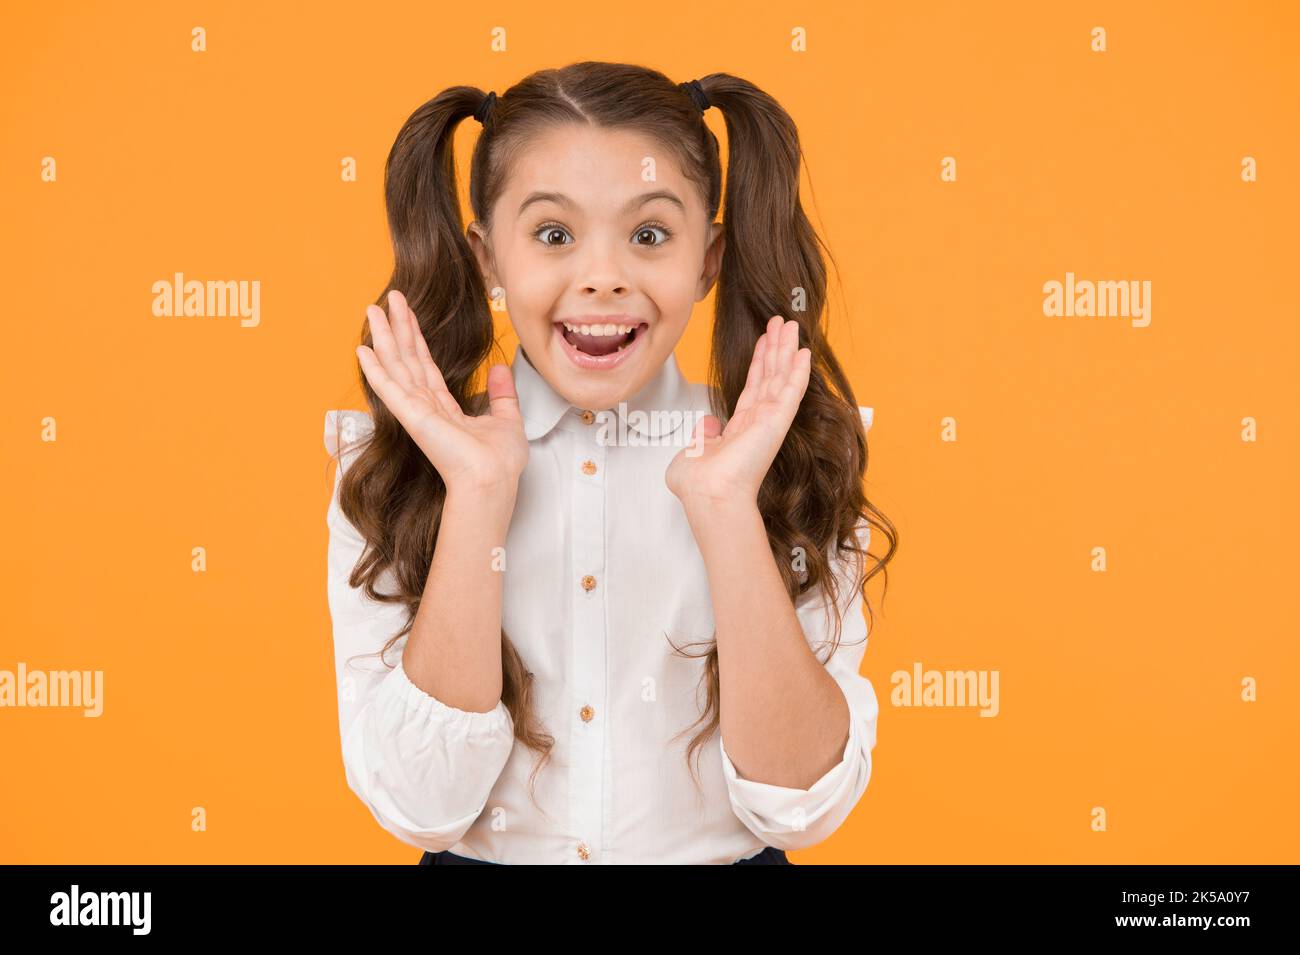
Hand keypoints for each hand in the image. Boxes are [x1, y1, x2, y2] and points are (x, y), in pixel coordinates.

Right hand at [356, 289, 527, 495]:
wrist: (493, 480)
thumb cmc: (500, 461)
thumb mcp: (507, 419)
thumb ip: (502, 394)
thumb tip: (501, 368)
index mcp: (445, 409)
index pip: (425, 366)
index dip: (416, 339)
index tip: (407, 314)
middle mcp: (426, 407)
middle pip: (407, 359)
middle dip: (398, 328)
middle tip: (388, 299)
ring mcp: (416, 411)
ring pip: (396, 365)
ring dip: (384, 337)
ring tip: (372, 310)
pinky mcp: (412, 416)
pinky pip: (389, 388)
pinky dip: (375, 369)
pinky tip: (363, 350)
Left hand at [665, 315, 810, 509]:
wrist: (707, 494)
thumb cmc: (698, 484)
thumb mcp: (692, 452)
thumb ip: (701, 436)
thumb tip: (707, 424)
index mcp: (740, 429)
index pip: (754, 388)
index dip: (760, 362)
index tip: (765, 341)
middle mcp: (758, 423)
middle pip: (771, 376)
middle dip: (776, 348)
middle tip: (781, 322)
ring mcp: (770, 421)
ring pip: (781, 377)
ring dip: (786, 350)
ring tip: (790, 325)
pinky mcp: (776, 421)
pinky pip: (790, 390)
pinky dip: (798, 370)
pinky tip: (803, 351)